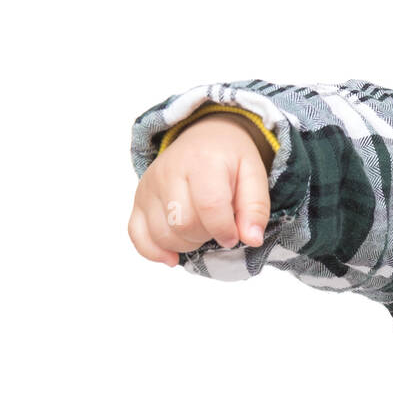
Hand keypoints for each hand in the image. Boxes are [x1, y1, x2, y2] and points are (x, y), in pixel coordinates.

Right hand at [128, 113, 271, 266]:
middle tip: (218, 226)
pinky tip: (172, 256)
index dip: (224, 230)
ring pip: (161, 234)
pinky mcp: (139, 199)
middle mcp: (169, 171)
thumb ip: (256, 208)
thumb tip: (251, 239)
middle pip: (183, 223)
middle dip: (206, 236)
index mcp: (203, 161)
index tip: (234, 235)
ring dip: (185, 244)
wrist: (203, 136)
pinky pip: (136, 234)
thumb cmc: (230, 158)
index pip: (209, 205)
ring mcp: (149, 186)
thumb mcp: (254, 175)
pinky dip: (154, 251)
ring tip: (201, 230)